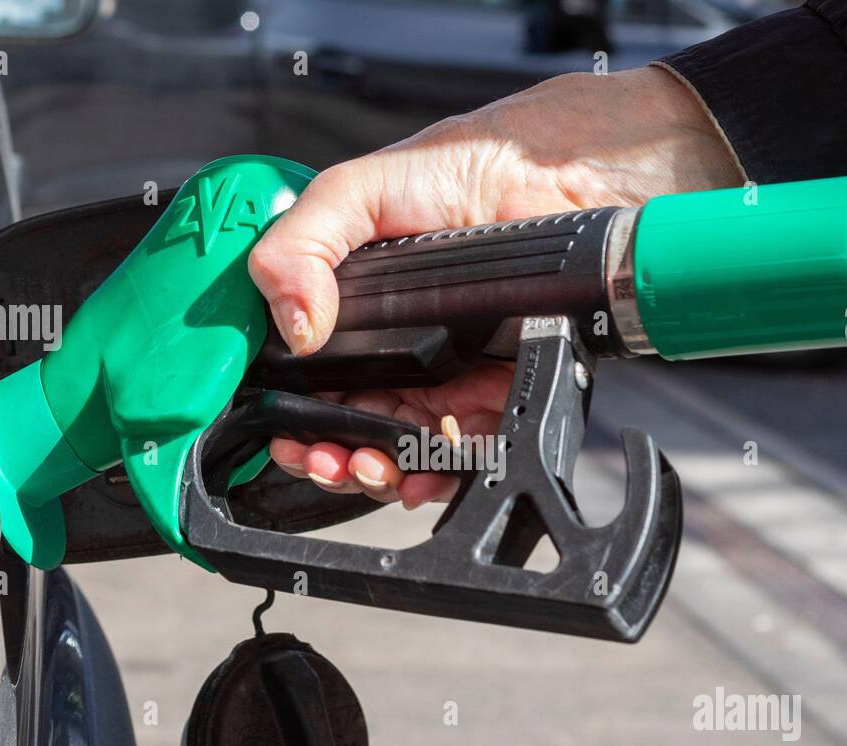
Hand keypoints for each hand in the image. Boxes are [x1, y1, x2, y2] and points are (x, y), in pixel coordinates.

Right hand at [248, 66, 741, 506]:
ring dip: (380, 473)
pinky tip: (423, 473)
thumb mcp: (356, 193)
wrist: (558, 176)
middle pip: (357, 427)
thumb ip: (301, 247)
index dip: (297, 418)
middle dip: (334, 456)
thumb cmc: (464, 171)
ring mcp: (450, 378)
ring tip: (372, 468)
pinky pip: (469, 450)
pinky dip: (443, 473)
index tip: (288, 436)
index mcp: (359, 315)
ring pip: (406, 449)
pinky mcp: (500, 393)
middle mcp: (401, 353)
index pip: (315, 383)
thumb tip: (293, 327)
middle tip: (326, 459)